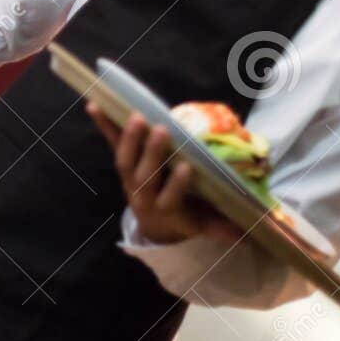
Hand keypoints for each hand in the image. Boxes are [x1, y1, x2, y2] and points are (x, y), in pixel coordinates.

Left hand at [87, 103, 240, 246]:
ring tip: (136, 115)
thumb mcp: (201, 225)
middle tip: (162, 130)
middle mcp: (143, 193)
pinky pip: (111, 143)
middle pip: (144, 175)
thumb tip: (245, 235)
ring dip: (129, 138)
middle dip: (152, 153)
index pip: (170, 197)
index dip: (176, 185)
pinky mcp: (122, 163)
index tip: (187, 168)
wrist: (153, 223)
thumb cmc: (184, 216)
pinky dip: (103, 124)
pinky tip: (93, 104)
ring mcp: (129, 178)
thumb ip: (219, 228)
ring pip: (125, 159)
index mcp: (166, 209)